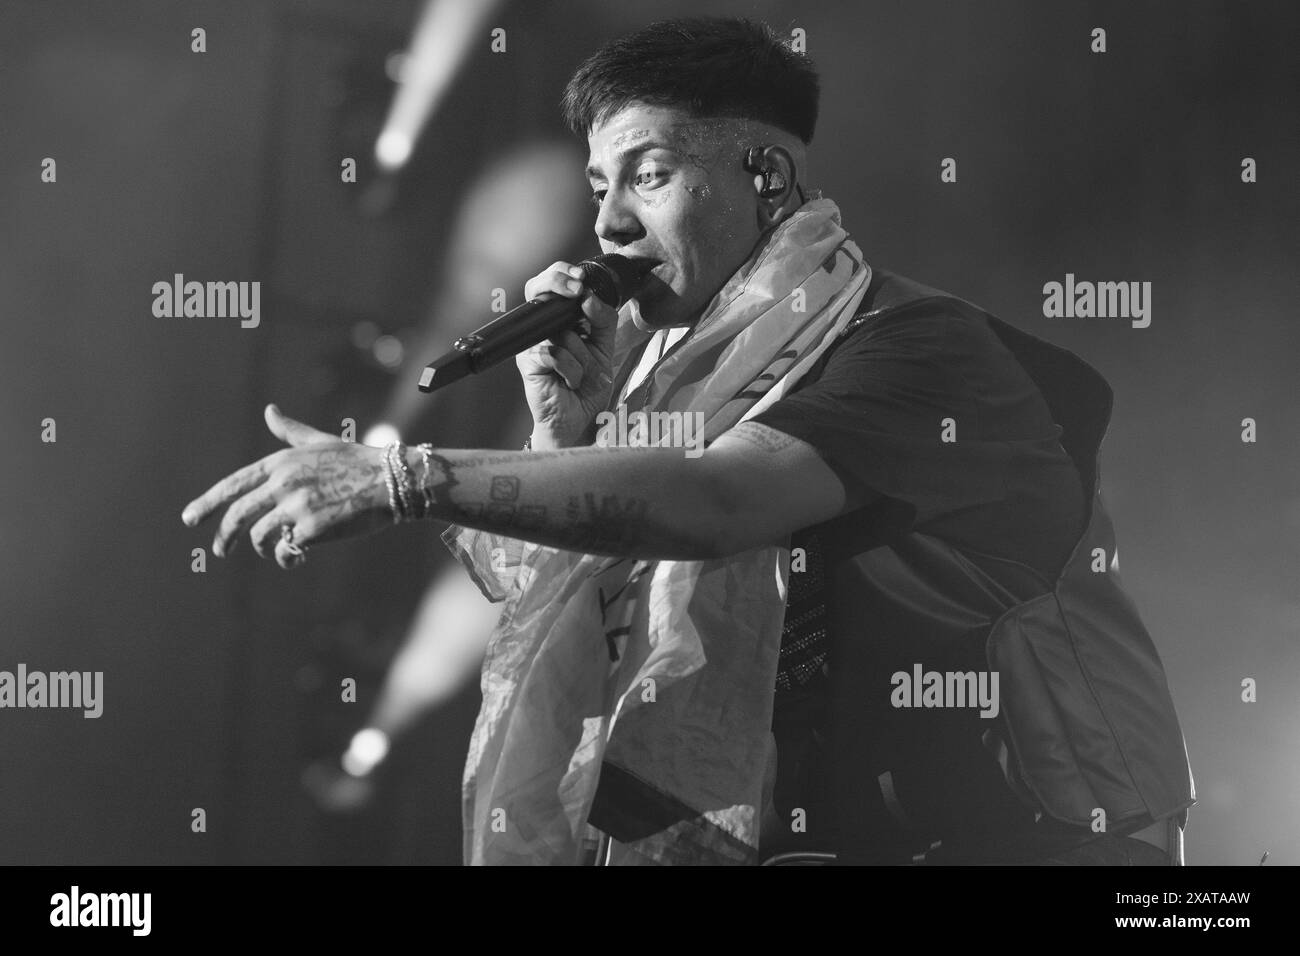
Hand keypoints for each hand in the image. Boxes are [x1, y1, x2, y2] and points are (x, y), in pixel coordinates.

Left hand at [181, 404, 392, 567]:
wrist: (390, 480)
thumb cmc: (358, 460)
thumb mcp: (319, 442)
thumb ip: (290, 431)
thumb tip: (269, 410)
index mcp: (281, 462)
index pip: (233, 485)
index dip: (207, 503)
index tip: (189, 519)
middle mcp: (283, 483)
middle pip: (238, 514)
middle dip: (224, 536)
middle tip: (219, 551)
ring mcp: (296, 506)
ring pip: (261, 536)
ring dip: (265, 548)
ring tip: (277, 551)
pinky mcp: (311, 528)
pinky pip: (287, 550)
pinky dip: (288, 558)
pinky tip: (297, 559)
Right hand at [516, 260, 618, 447]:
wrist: (578, 419)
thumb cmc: (587, 384)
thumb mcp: (604, 348)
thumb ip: (602, 320)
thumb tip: (589, 298)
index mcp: (557, 321)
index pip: (549, 284)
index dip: (560, 273)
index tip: (580, 278)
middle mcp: (540, 329)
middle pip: (540, 290)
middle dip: (560, 285)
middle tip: (578, 292)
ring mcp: (531, 345)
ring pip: (564, 333)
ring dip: (583, 358)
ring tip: (581, 376)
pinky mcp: (527, 363)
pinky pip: (556, 354)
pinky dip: (572, 371)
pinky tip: (569, 383)